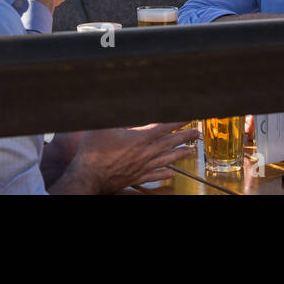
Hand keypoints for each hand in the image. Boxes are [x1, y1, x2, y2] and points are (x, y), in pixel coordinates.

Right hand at [57, 122, 198, 193]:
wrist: (88, 176)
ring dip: (179, 155)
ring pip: (165, 160)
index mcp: (138, 139)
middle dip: (184, 137)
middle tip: (196, 133)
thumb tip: (126, 105)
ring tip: (190, 151)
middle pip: (169, 144)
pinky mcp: (135, 178)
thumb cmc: (92, 151)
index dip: (177, 121)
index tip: (188, 116)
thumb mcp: (104, 125)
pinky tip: (172, 173)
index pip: (163, 128)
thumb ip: (119, 116)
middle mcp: (143, 154)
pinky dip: (164, 173)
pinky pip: (154, 176)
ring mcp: (141, 168)